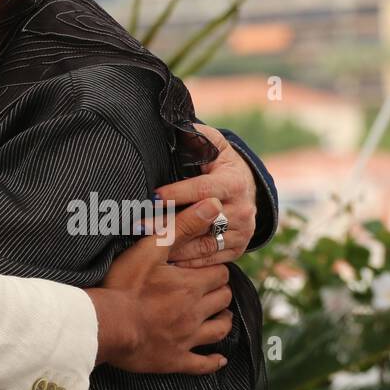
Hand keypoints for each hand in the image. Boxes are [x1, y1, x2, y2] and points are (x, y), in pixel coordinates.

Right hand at [88, 198, 233, 374]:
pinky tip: (218, 359)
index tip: (207, 267)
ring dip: (222, 320)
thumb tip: (214, 205)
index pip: (219, 274)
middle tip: (210, 287)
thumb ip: (183, 226)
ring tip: (219, 314)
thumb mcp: (151, 248)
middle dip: (219, 292)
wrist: (107, 325)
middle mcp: (196, 312)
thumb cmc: (124, 285)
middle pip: (222, 300)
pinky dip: (213, 361)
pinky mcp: (177, 360)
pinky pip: (203, 363)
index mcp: (191, 285)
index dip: (215, 269)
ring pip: (219, 329)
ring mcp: (188, 338)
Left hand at [155, 124, 256, 265]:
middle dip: (169, 225)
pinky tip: (166, 263)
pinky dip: (190, 264)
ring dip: (176, 248)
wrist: (250, 188)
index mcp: (233, 182)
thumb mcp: (215, 145)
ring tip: (147, 249)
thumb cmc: (221, 163)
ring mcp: (242, 232)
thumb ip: (197, 136)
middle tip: (139, 227)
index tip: (153, 196)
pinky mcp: (239, 248)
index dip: (177, 193)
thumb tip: (178, 126)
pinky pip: (212, 260)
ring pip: (205, 244)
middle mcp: (241, 209)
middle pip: (201, 221)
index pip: (202, 190)